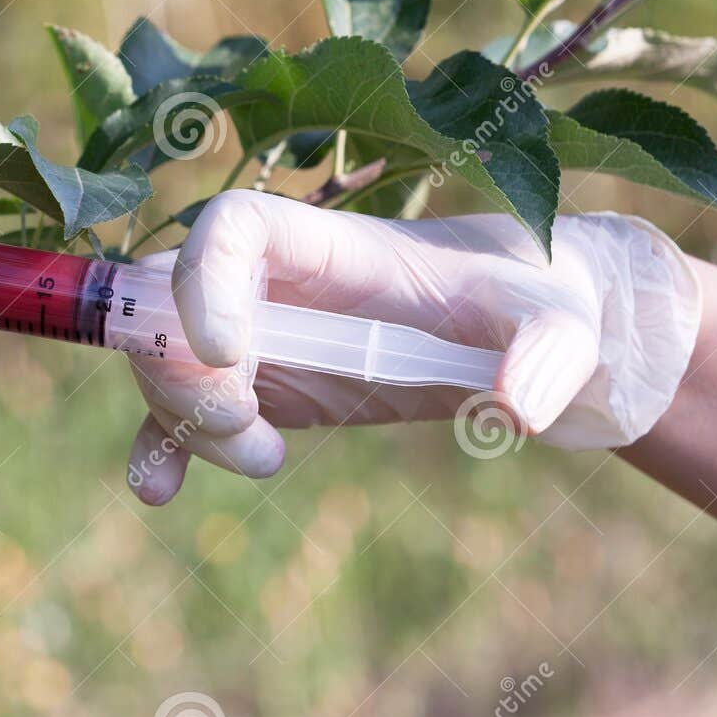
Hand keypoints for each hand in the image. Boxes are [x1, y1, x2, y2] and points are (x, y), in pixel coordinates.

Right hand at [125, 190, 700, 504]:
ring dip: (186, 416)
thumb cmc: (535, 307)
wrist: (523, 336)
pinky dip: (160, 445)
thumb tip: (512, 410)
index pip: (233, 226)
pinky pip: (182, 409)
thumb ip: (545, 352)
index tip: (230, 352)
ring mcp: (259, 334)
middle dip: (182, 366)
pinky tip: (158, 490)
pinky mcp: (260, 386)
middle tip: (246, 423)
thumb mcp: (559, 323)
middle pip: (172, 296)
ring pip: (169, 359)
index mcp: (330, 244)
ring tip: (265, 458)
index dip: (205, 276)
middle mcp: (275, 280)